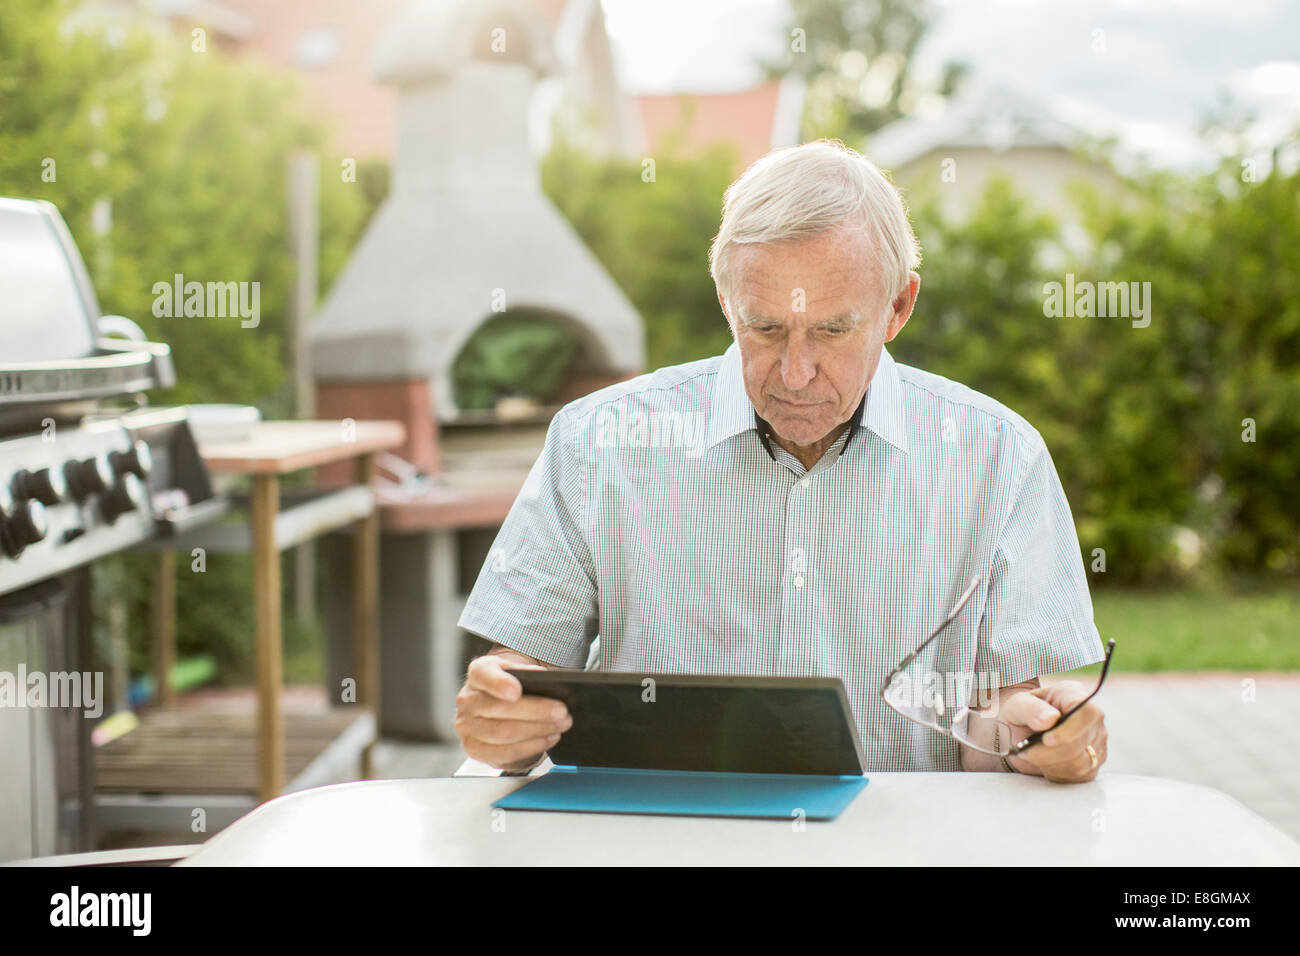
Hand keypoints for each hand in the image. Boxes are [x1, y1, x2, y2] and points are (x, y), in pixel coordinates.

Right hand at [454, 648, 571, 771]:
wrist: (499, 702)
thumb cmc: (512, 684)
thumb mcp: (518, 671)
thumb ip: (527, 672)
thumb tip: (543, 678)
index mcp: (478, 673)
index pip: (484, 675)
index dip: (499, 684)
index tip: (517, 691)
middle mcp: (467, 700)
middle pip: (499, 708)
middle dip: (536, 711)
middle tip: (561, 711)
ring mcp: (468, 727)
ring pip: (504, 733)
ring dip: (538, 730)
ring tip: (559, 725)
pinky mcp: (475, 749)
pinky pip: (505, 752)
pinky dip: (531, 747)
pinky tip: (547, 738)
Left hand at [998, 681, 1107, 782]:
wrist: (1021, 732)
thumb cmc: (1021, 714)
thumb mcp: (1016, 705)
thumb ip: (1030, 709)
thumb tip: (1050, 719)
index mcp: (1073, 695)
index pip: (1087, 713)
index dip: (1069, 731)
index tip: (1046, 739)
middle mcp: (1091, 717)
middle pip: (1081, 744)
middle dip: (1048, 753)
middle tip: (1026, 749)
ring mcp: (1097, 740)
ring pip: (1081, 764)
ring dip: (1050, 764)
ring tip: (1034, 754)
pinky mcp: (1094, 761)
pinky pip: (1080, 776)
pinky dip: (1058, 773)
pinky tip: (1046, 762)